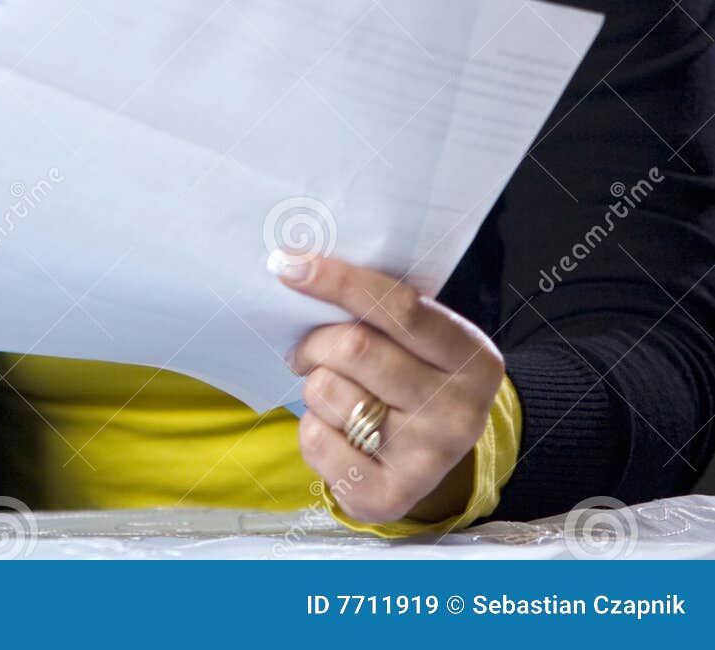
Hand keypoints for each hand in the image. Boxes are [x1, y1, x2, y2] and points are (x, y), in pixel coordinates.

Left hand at [272, 250, 504, 523]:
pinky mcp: (391, 498)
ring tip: (335, 392)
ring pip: (328, 392)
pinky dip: (312, 427)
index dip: (338, 281)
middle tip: (306, 349)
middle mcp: (459, 412)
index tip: (289, 265)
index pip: (400, 307)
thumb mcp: (421, 338)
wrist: (437, 451)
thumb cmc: (415, 373)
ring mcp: (428, 459)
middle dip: (315, 342)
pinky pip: (317, 442)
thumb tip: (302, 270)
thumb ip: (381, 310)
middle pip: (355, 349)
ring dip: (315, 384)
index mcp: (473, 358)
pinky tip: (337, 431)